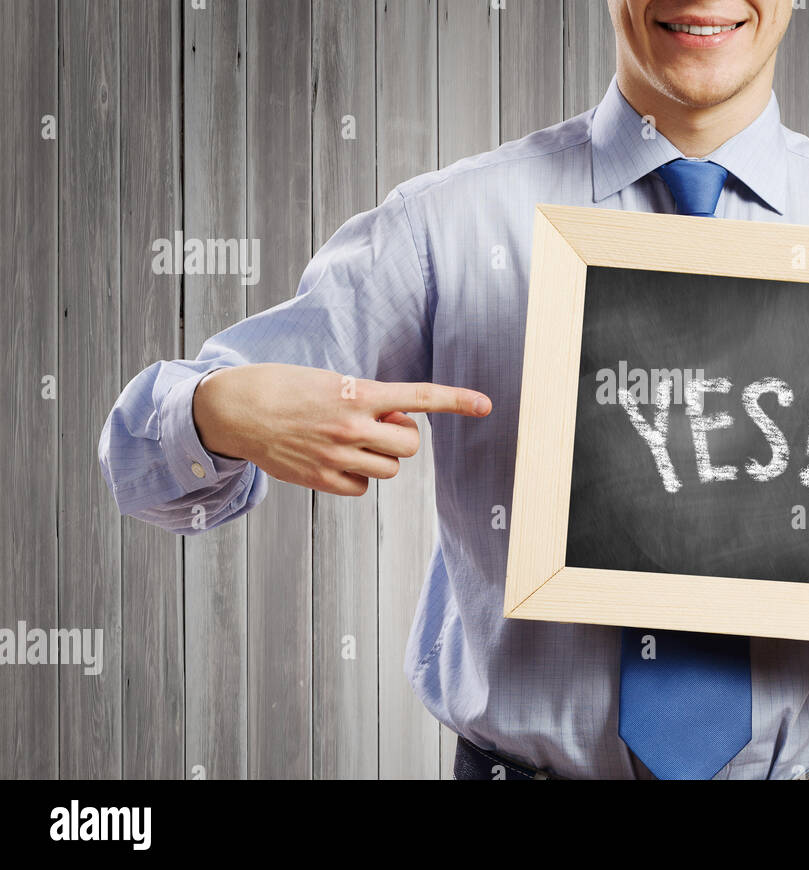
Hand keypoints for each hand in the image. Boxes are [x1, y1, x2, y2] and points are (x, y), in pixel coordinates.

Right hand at [192, 363, 490, 496]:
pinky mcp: (320, 479)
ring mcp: (336, 455)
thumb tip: (399, 426)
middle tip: (377, 427)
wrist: (237, 409)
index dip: (456, 399)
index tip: (486, 404)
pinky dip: (356, 478)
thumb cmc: (288, 390)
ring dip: (379, 458)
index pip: (418, 397)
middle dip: (401, 439)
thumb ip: (371, 402)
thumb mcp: (333, 382)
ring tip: (349, 441)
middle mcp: (351, 425)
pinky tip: (333, 460)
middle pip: (410, 445)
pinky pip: (362, 488)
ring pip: (389, 469)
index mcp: (357, 393)